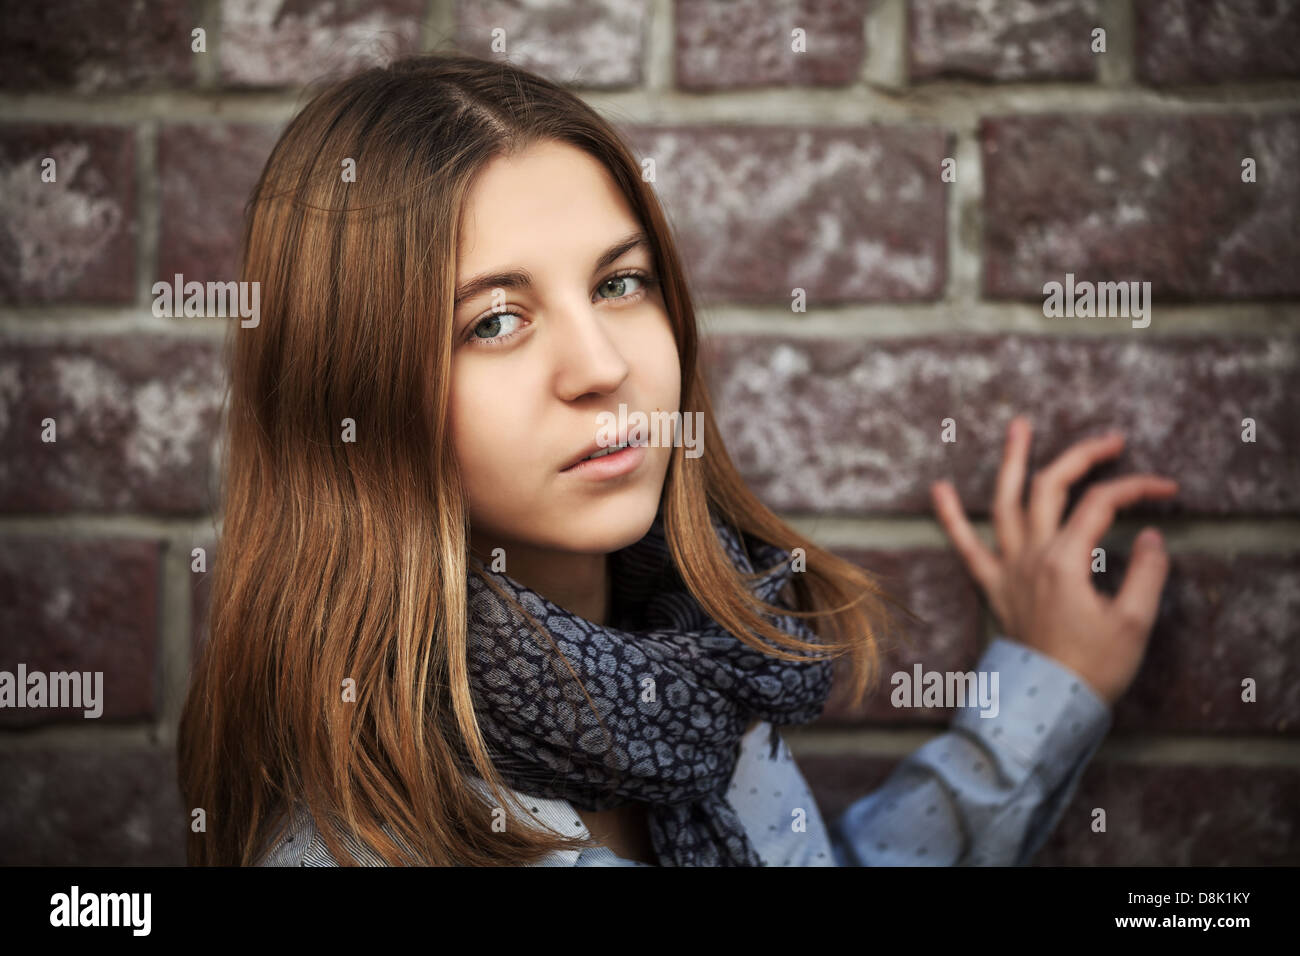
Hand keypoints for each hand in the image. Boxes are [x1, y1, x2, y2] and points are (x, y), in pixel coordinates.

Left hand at [929, 415, 1178, 706]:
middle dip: (1081, 456)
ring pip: (1005, 503)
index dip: (1136, 488)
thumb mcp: (1134, 624)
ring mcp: (1006, 569)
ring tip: (1019, 426)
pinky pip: (964, 546)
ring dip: (1012, 461)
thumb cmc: (1093, 670)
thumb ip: (1147, 573)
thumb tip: (1150, 534)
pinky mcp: (992, 587)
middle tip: (1111, 440)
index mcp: (1064, 561)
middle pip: (1051, 487)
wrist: (1048, 706)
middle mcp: (1030, 556)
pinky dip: (950, 516)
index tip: (1167, 490)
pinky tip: (939, 488)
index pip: (1101, 504)